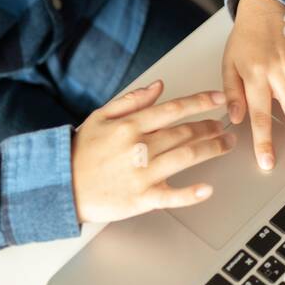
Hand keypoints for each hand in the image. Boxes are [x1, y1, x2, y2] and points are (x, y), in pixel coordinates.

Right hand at [72, 81, 233, 224]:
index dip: (201, 102)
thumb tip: (158, 86)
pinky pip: (171, 196)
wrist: (59, 185)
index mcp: (130, 125)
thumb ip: (132, 100)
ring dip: (212, 149)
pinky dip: (191, 193)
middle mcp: (140, 147)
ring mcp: (142, 174)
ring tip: (226, 145)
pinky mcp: (140, 198)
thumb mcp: (101, 116)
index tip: (218, 99)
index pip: (174, 109)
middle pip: (185, 133)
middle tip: (224, 126)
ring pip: (186, 157)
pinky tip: (207, 189)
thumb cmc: (81, 151)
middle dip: (210, 128)